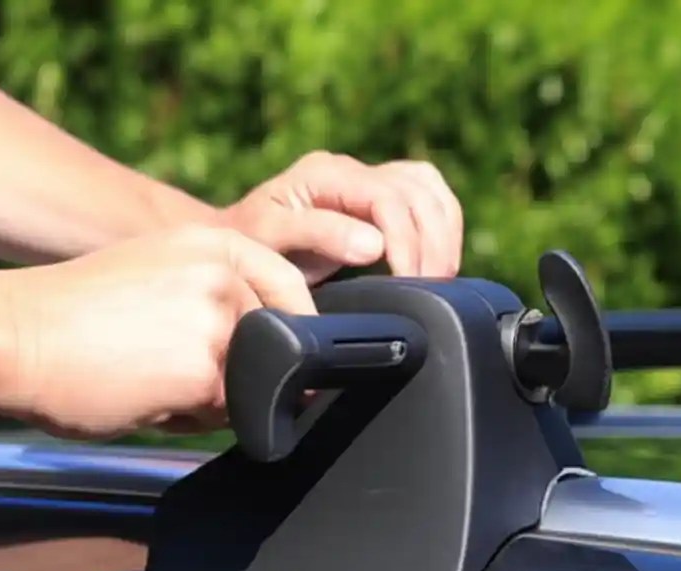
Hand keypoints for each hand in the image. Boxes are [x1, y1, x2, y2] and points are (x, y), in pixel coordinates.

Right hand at [0, 225, 314, 439]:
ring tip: (152, 384)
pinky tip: (143, 401)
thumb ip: (215, 294)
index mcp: (214, 243)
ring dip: (214, 400)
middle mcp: (224, 275)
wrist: (9, 337)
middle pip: (276, 345)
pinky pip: (222, 415)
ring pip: (251, 384)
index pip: (290, 286)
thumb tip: (270, 345)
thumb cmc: (70, 314)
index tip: (293, 356)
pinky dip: (189, 421)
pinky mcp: (203, 372)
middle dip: (240, 371)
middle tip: (172, 372)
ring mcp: (218, 322)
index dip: (297, 328)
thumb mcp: (156, 272)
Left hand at [222, 151, 463, 282]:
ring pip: (432, 191)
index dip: (408, 241)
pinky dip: (444, 227)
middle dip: (432, 244)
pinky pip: (431, 199)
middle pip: (419, 192)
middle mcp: (353, 170)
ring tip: (439, 280)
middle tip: (431, 290)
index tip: (411, 282)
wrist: (236, 242)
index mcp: (326, 174)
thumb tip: (376, 245)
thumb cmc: (249, 243)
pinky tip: (439, 258)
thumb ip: (320, 235)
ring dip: (444, 235)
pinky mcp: (385, 195)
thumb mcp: (271, 238)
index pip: (388, 198)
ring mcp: (371, 179)